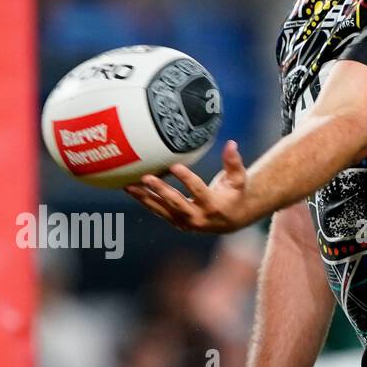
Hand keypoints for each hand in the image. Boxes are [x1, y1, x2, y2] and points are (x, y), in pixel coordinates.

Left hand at [126, 140, 253, 233]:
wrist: (231, 220)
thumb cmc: (234, 194)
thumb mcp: (238, 179)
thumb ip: (233, 162)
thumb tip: (231, 143)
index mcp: (213, 206)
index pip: (198, 190)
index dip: (186, 178)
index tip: (174, 166)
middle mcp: (198, 217)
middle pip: (176, 203)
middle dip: (161, 190)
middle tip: (147, 177)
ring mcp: (186, 222)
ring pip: (163, 210)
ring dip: (145, 198)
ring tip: (129, 186)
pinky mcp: (177, 222)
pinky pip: (159, 211)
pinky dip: (145, 201)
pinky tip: (132, 190)